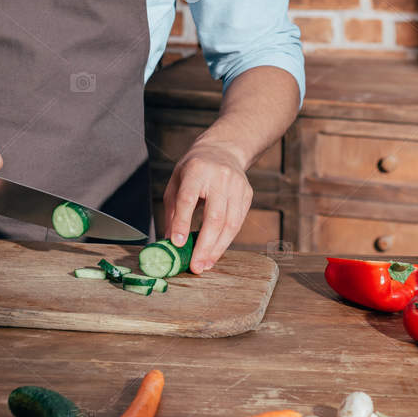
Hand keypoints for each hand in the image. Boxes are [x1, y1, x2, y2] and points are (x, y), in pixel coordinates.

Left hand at [162, 140, 251, 273]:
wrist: (224, 150)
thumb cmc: (194, 169)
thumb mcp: (176, 182)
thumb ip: (172, 211)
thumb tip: (170, 241)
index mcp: (196, 170)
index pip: (188, 199)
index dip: (183, 222)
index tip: (177, 244)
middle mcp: (220, 177)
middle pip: (214, 216)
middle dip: (205, 245)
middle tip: (196, 266)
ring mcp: (237, 186)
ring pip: (230, 223)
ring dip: (217, 248)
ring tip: (205, 264)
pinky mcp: (247, 195)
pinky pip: (238, 223)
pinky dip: (227, 240)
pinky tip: (216, 252)